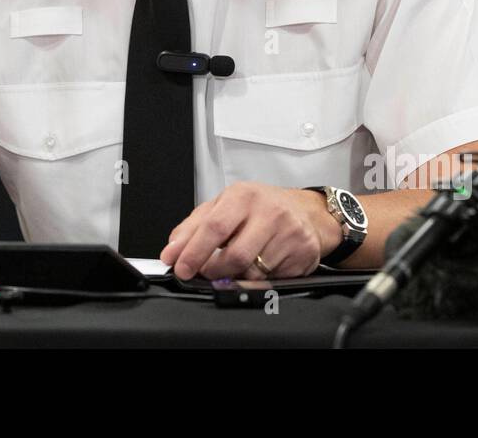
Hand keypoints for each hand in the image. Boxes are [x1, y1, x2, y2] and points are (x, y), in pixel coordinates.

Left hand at [159, 182, 337, 279]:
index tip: (181, 268)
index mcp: (243, 196)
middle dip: (214, 271)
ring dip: (236, 276)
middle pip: (234, 255)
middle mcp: (269, 212)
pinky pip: (272, 279)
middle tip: (206, 273)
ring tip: (235, 266)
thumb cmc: (259, 208)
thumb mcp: (224, 206)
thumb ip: (194, 226)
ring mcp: (289, 232)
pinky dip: (259, 280)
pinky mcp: (304, 252)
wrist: (305, 211)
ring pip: (253, 272)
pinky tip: (260, 265)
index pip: (214, 227)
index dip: (194, 252)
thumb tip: (172, 250)